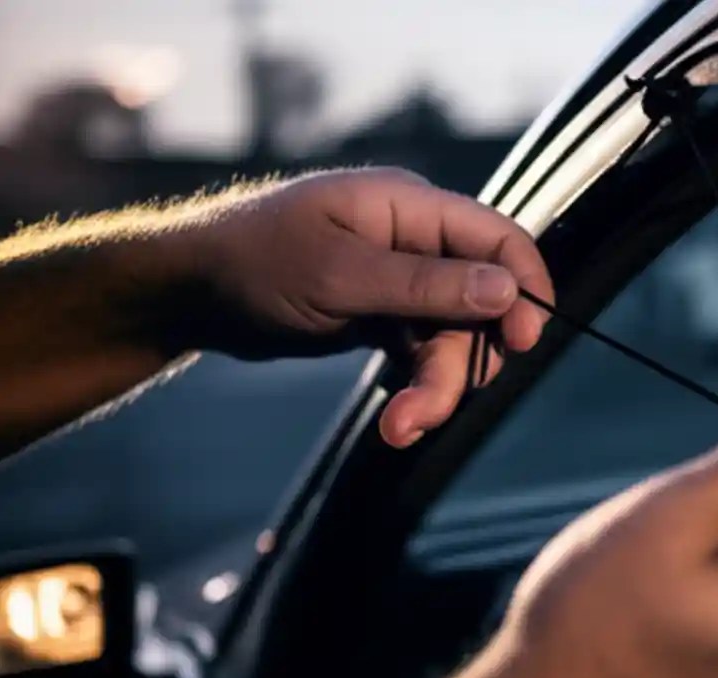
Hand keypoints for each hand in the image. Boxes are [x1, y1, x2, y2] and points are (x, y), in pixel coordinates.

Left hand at [192, 167, 553, 446]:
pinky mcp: (382, 315)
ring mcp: (399, 280)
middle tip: (429, 411)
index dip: (523, 286)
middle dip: (460, 362)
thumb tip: (506, 290)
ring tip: (401, 429)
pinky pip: (422, 353)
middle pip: (478, 304)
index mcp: (409, 207)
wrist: (192, 292)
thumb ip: (425, 285)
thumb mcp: (340, 276)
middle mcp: (414, 240)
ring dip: (435, 387)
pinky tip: (397, 421)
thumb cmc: (256, 263)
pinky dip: (415, 388)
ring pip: (451, 338)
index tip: (524, 341)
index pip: (497, 237)